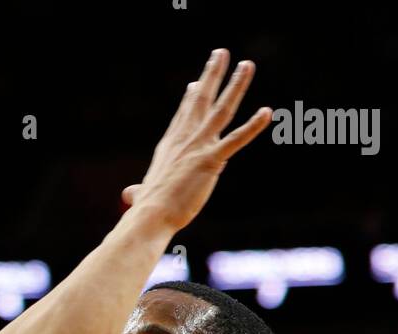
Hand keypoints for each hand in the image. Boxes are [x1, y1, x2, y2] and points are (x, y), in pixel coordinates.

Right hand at [123, 50, 271, 232]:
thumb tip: (130, 194)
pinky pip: (236, 139)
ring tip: (247, 65)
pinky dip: (253, 126)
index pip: (184, 116)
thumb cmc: (146, 211)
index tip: (197, 83)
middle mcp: (184, 140)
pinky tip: (267, 112)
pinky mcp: (210, 161)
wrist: (150, 216)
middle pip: (201, 100)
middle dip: (212, 75)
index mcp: (170, 146)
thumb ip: (138, 191)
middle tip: (221, 53)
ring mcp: (198, 148)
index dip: (191, 98)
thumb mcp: (142, 195)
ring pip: (221, 110)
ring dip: (236, 85)